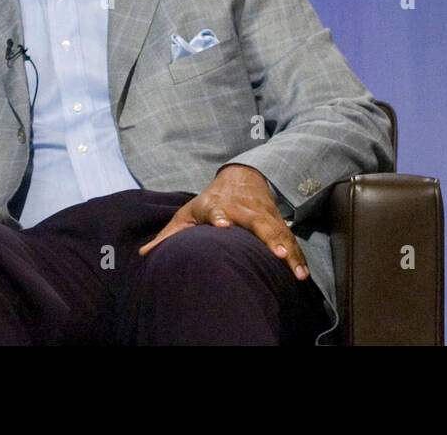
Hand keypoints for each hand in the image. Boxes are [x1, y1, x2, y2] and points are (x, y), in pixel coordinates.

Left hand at [138, 164, 307, 279]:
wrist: (242, 175)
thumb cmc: (210, 200)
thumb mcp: (188, 213)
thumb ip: (169, 235)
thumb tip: (144, 254)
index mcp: (217, 205)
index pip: (217, 209)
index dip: (220, 216)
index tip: (222, 225)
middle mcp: (243, 209)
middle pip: (257, 222)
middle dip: (268, 237)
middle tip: (276, 253)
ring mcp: (263, 215)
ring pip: (278, 233)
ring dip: (289, 251)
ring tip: (297, 271)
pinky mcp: (277, 222)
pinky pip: (289, 240)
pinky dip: (297, 255)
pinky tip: (302, 272)